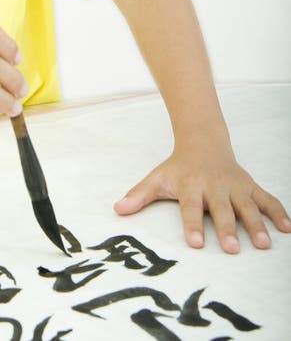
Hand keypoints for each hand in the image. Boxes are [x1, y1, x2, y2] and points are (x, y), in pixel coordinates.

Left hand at [113, 139, 290, 252]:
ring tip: (262, 244)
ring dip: (256, 224)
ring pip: (247, 205)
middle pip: (221, 209)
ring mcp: (235, 186)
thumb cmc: (179, 168)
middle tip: (231, 248)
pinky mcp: (250, 186)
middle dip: (226, 228)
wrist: (203, 143)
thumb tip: (117, 209)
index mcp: (191, 185)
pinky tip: (287, 228)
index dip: (192, 224)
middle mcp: (214, 186)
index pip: (190, 207)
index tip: (195, 243)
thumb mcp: (158, 178)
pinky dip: (278, 212)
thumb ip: (139, 195)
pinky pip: (267, 199)